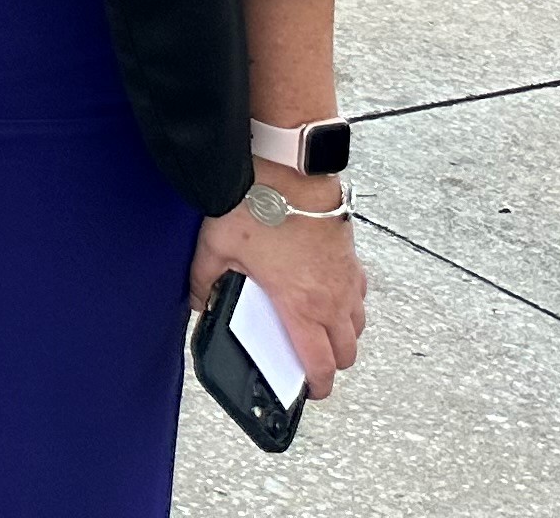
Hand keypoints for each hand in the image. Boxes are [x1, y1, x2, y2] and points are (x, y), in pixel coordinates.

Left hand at [190, 175, 368, 399]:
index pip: (320, 363)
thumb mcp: (216, 247)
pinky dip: (349, 302)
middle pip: (348, 351)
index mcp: (301, 305)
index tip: (309, 391)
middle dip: (332, 362)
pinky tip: (327, 292)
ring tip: (318, 329)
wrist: (290, 167)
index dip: (317, 386)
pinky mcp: (352, 255)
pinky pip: (359, 293)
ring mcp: (347, 277)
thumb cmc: (258, 205)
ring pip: (358, 324)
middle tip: (310, 360)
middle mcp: (332, 297)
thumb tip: (200, 302)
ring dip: (343, 333)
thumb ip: (206, 281)